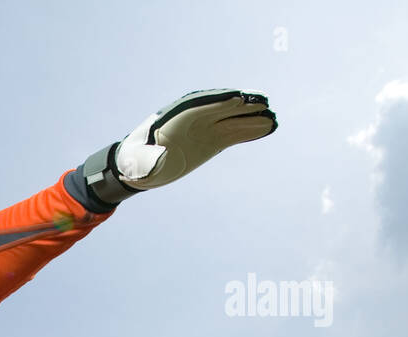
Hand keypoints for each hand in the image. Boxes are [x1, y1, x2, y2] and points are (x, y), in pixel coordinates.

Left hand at [79, 89, 277, 205]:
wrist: (139, 167)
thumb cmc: (135, 161)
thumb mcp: (139, 160)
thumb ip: (148, 158)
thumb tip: (156, 158)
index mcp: (174, 119)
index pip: (199, 107)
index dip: (218, 102)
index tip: (236, 99)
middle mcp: (193, 120)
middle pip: (220, 109)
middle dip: (241, 107)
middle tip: (263, 104)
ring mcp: (204, 129)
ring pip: (231, 121)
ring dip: (251, 119)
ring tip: (272, 120)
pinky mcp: (212, 141)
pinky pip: (234, 134)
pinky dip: (249, 132)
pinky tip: (266, 130)